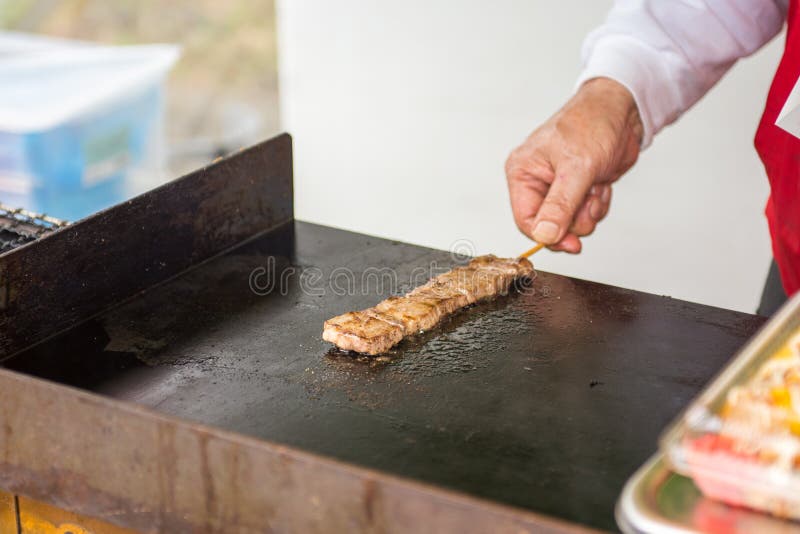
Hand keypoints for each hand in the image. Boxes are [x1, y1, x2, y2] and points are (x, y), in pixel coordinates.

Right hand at [505, 77, 642, 252]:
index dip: (548, 235)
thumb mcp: (576, 168)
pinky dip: (597, 205)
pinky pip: (585, 215)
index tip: (571, 244)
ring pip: (570, 223)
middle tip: (588, 200)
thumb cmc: (592, 124)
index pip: (525, 219)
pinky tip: (600, 185)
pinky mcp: (577, 190)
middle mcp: (536, 182)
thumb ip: (559, 206)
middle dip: (574, 219)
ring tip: (595, 186)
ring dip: (589, 211)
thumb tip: (544, 235)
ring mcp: (558, 187)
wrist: (623, 110)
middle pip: (549, 225)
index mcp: (522, 172)